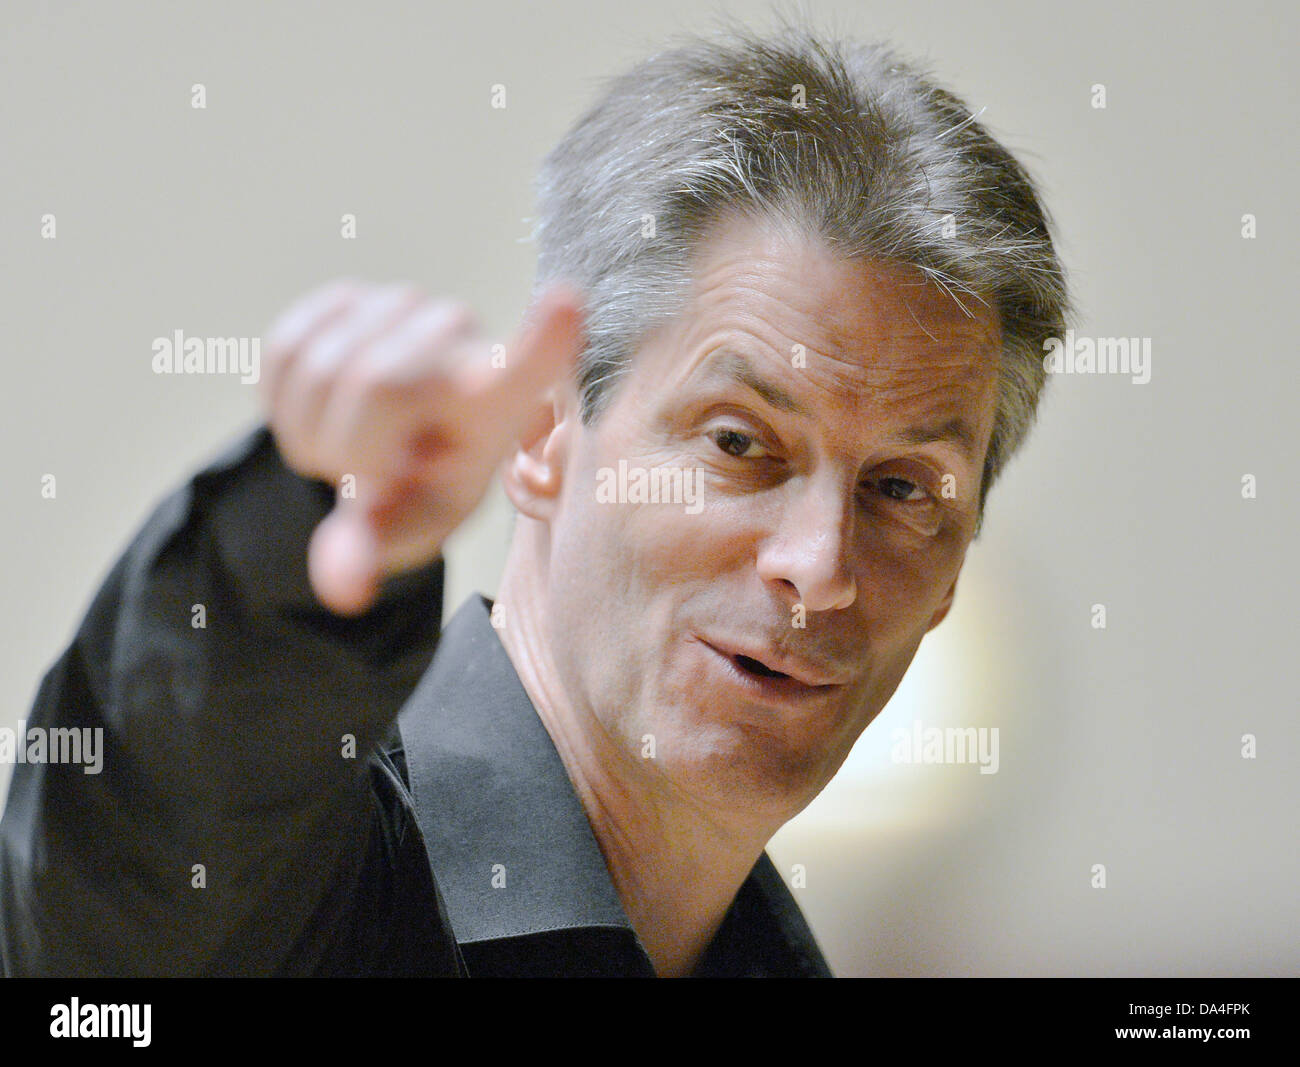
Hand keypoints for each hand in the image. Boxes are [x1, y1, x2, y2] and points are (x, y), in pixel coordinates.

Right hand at [260, 279, 584, 614]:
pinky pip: (284, 347)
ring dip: (309, 424)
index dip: (543, 342)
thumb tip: (341, 590)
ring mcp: (406, 309)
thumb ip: (374, 551)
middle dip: (346, 443)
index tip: (567, 306)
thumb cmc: (419, 485)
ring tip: (348, 440)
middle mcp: (462, 341)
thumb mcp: (408, 526)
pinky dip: (282, 396)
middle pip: (376, 382)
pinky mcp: (350, 294)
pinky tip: (321, 407)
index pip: (524, 370)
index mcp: (495, 404)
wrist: (396, 441)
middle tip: (363, 469)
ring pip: (318, 364)